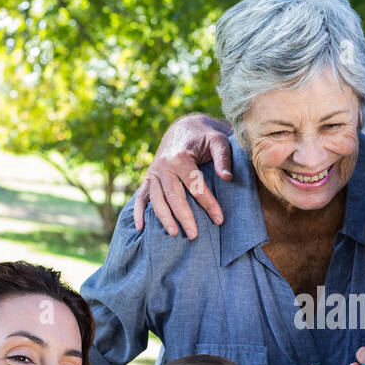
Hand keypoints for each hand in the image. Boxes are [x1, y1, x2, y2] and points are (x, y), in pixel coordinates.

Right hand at [133, 114, 233, 238]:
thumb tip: (227, 177)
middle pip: (173, 196)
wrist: (184, 128)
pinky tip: (141, 228)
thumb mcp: (218, 141)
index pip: (195, 186)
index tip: (219, 219)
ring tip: (174, 233)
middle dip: (184, 216)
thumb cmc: (204, 137)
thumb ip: (223, 158)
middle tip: (194, 235)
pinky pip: (141, 197)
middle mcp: (163, 166)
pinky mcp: (149, 178)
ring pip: (157, 199)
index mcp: (180, 157)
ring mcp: (154, 173)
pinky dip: (138, 212)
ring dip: (164, 218)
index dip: (208, 203)